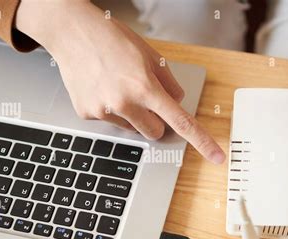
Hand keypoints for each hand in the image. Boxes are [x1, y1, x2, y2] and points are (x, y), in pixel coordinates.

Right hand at [16, 0, 224, 163]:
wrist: (71, 32)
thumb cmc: (111, 38)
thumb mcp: (150, 55)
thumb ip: (169, 83)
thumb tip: (177, 103)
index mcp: (145, 87)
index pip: (181, 122)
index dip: (202, 141)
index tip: (216, 157)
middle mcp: (124, 103)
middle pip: (154, 133)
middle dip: (155, 122)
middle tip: (145, 100)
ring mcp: (103, 111)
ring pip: (131, 128)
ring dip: (132, 115)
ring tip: (117, 87)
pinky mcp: (87, 114)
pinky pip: (109, 121)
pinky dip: (110, 110)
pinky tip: (101, 88)